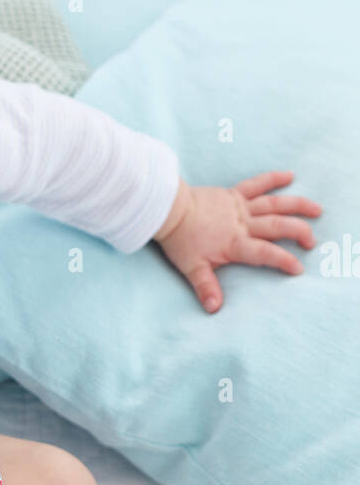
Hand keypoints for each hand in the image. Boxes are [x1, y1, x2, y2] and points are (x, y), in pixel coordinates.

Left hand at [153, 171, 322, 312]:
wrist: (168, 210)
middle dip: (299, 233)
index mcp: (235, 243)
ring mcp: (240, 207)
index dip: (283, 260)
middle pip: (278, 226)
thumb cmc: (180, 240)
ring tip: (317, 209)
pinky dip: (273, 178)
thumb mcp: (192, 268)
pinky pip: (257, 184)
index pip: (265, 253)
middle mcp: (242, 224)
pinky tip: (290, 176)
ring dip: (297, 206)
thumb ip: (206, 287)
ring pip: (274, 204)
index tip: (298, 269)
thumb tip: (214, 308)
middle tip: (312, 242)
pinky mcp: (234, 194)